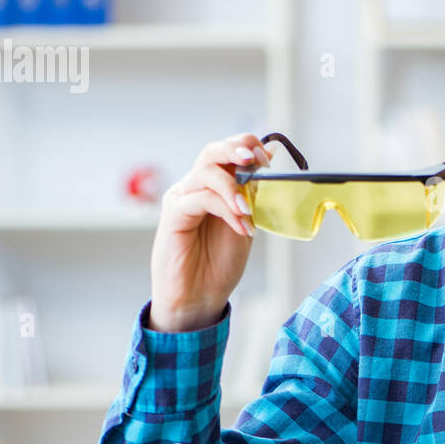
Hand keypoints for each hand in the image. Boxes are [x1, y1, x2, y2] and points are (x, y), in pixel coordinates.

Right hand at [149, 133, 271, 331]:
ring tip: (249, 211)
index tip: (267, 160)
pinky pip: (200, 198)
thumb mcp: (245, 223)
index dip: (247, 147)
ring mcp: (182, 198)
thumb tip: (269, 161)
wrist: (198, 296)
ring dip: (234, 187)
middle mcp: (195, 187)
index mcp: (213, 186)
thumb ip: (253, 195)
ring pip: (206, 171)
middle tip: (256, 163)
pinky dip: (226, 209)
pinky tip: (241, 227)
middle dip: (237, 151)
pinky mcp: (174, 214)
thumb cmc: (219, 262)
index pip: (226, 150)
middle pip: (213, 152)